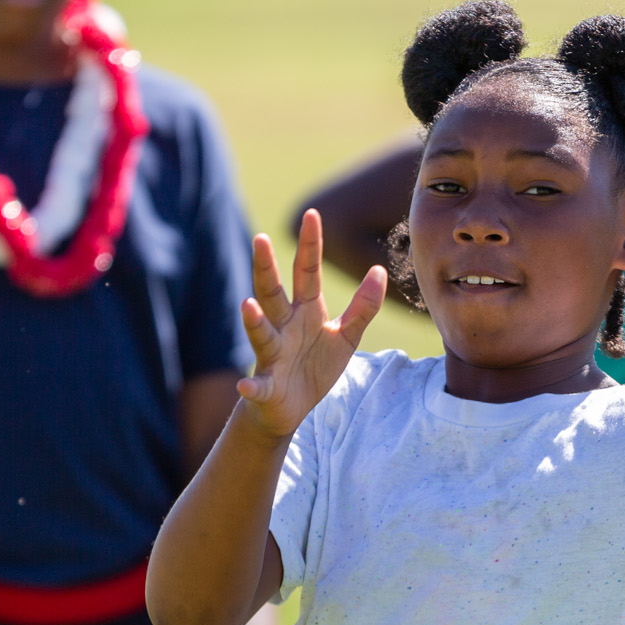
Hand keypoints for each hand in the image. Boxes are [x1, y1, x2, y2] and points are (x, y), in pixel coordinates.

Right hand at [237, 209, 386, 440]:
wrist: (289, 409)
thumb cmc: (314, 367)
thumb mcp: (345, 336)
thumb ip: (363, 306)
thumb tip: (379, 270)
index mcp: (305, 311)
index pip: (307, 272)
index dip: (310, 245)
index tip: (312, 215)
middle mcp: (283, 327)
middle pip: (273, 293)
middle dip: (266, 268)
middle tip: (261, 240)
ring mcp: (272, 356)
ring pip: (261, 335)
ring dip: (253, 322)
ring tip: (247, 305)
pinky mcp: (265, 388)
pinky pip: (257, 387)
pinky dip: (251, 387)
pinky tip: (245, 386)